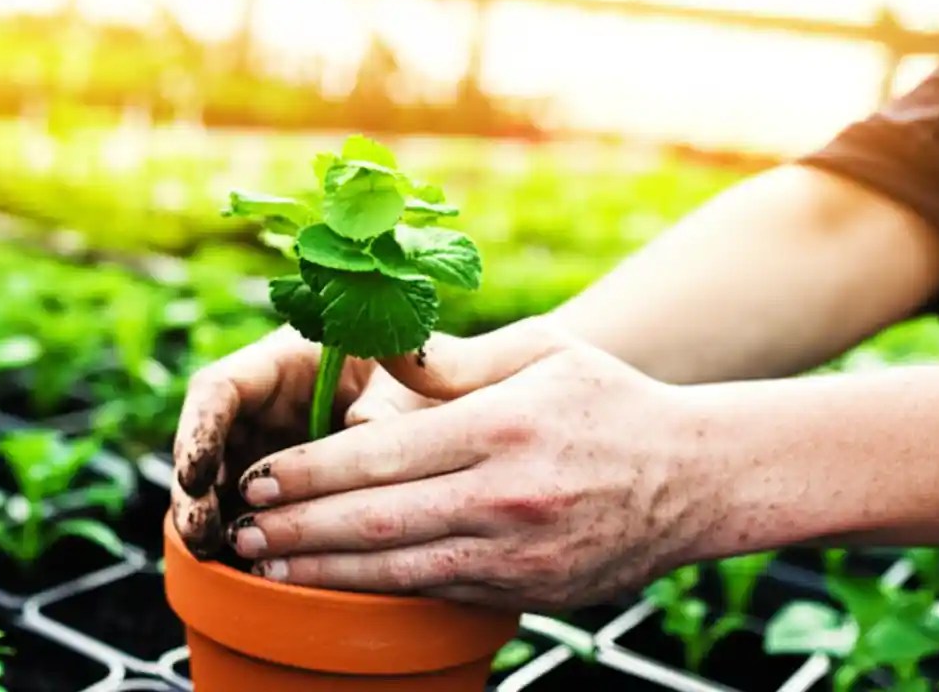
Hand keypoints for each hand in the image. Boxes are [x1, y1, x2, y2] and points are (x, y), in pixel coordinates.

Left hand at [171, 317, 575, 556]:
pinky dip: (383, 590)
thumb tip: (379, 348)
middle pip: (377, 518)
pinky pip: (441, 590)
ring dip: (325, 570)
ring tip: (270, 564)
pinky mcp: (531, 588)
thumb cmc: (609, 400)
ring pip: (400, 567)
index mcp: (502, 425)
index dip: (312, 471)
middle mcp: (507, 494)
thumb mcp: (542, 350)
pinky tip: (340, 585)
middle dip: (298, 526)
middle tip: (243, 526)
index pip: (381, 453)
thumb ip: (454, 359)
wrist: (696, 478)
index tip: (263, 475)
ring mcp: (520, 550)